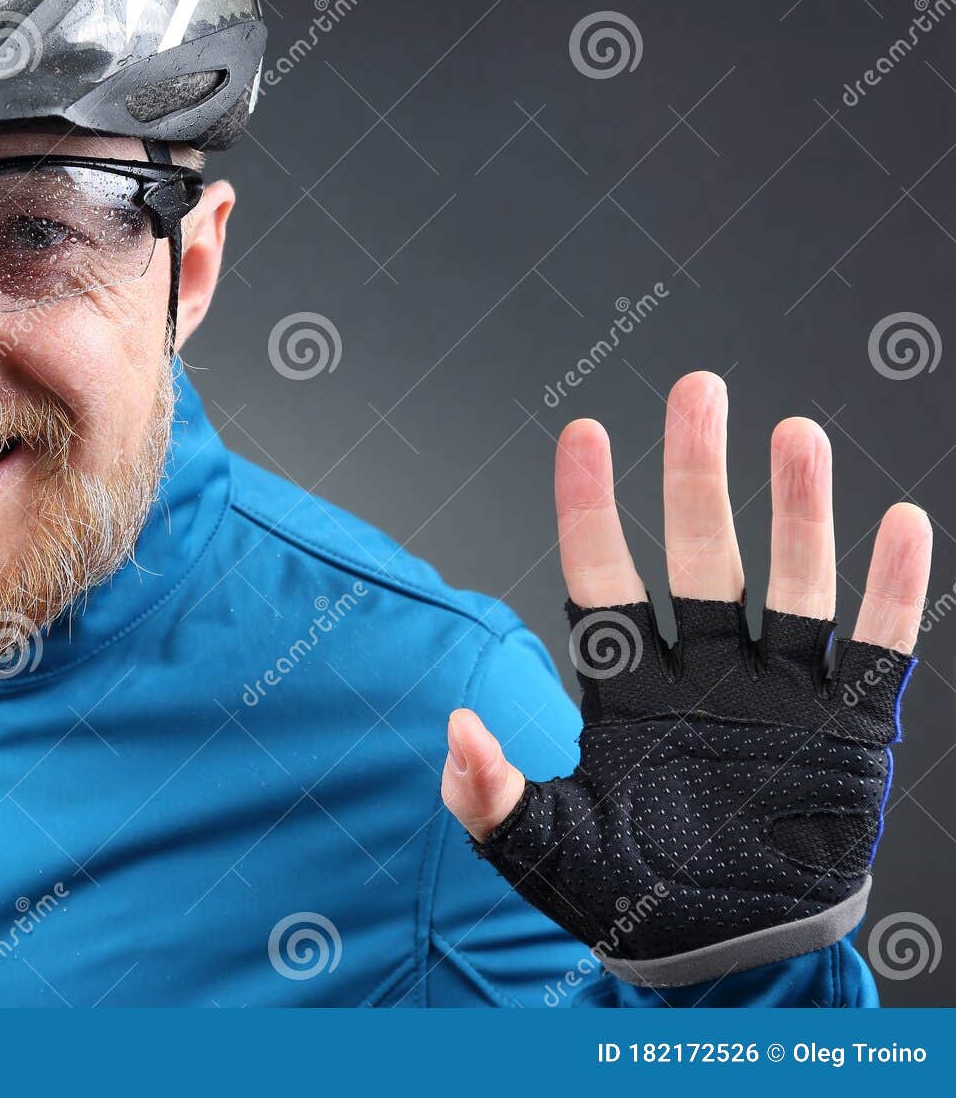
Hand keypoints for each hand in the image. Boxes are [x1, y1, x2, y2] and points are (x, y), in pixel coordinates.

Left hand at [440, 372, 931, 984]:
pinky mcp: (846, 730)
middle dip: (697, 474)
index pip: (603, 578)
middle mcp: (703, 672)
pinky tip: (897, 525)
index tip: (583, 433)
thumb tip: (454, 728)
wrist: (726, 959)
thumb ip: (490, 796)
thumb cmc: (630, 899)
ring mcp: (778, 694)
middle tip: (699, 391)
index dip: (591, 508)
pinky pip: (874, 649)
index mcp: (628, 689)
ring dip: (797, 511)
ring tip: (794, 435)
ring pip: (791, 582)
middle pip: (701, 554)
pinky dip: (889, 593)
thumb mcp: (546, 850)